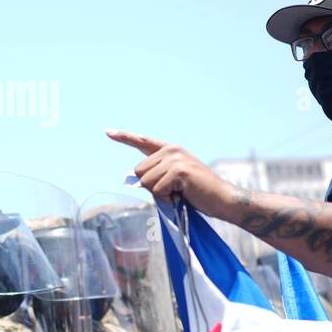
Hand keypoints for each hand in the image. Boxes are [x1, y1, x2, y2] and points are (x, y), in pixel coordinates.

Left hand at [106, 130, 233, 216]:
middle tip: (174, 191)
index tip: (108, 132)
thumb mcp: (173, 181)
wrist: (223, 199)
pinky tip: (183, 195)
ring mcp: (175, 158)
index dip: (124, 137)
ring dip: (160, 194)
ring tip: (180, 193)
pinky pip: (157, 190)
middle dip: (152, 187)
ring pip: (146, 182)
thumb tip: (134, 180)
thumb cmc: (198, 194)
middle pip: (139, 172)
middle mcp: (171, 150)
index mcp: (170, 150)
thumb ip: (156, 176)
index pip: (143, 141)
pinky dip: (168, 199)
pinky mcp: (179, 170)